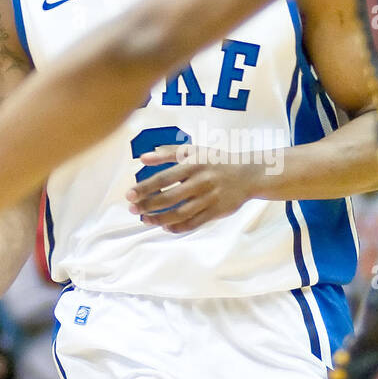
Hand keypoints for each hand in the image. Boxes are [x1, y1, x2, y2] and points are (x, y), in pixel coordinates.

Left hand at [127, 147, 262, 233]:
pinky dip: (178, 227)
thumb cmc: (216, 160)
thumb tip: (142, 158)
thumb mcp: (194, 151)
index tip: (129, 194)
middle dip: (148, 205)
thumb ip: (168, 153)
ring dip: (159, 219)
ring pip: (180, 213)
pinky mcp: (216, 211)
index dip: (145, 187)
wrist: (248, 174)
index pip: (164, 178)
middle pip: (169, 198)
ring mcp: (209, 198)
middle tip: (133, 209)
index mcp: (193, 165)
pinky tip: (165, 226)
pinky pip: (194, 223)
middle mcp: (201, 182)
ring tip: (146, 219)